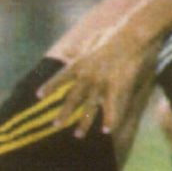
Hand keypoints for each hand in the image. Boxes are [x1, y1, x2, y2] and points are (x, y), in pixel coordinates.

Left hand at [42, 24, 148, 138]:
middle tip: (55, 125)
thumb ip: (80, 48)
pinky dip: (108, 120)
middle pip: (72, 98)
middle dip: (63, 113)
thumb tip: (68, 51)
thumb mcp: (94, 40)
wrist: (133, 35)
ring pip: (89, 107)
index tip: (38, 96)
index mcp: (79, 63)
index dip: (50, 87)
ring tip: (78, 135)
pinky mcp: (116, 87)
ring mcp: (100, 83)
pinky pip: (110, 108)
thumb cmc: (115, 35)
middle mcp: (86, 76)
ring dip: (83, 123)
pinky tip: (106, 131)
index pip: (60, 78)